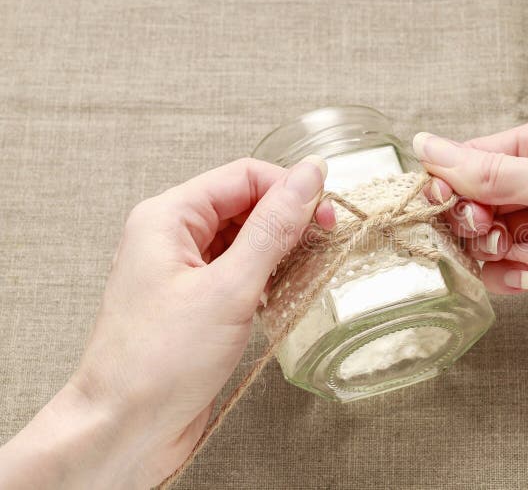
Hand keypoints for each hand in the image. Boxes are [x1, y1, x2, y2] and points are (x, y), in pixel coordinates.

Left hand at [0, 156, 331, 488]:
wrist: (123, 430)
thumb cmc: (160, 361)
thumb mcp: (228, 288)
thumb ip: (273, 227)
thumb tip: (309, 175)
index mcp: (168, 217)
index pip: (243, 176)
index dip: (290, 189)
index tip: (327, 214)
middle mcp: (173, 237)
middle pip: (245, 205)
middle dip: (289, 221)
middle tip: (326, 243)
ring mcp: (183, 271)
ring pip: (245, 240)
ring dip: (281, 252)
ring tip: (308, 273)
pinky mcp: (195, 302)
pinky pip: (239, 273)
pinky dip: (267, 279)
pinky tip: (283, 296)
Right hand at [413, 112, 527, 421]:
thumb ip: (488, 171)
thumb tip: (425, 143)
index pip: (477, 155)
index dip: (450, 181)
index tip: (439, 205)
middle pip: (477, 195)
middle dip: (471, 217)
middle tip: (486, 233)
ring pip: (488, 233)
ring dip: (486, 249)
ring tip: (510, 257)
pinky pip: (508, 264)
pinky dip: (505, 274)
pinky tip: (525, 281)